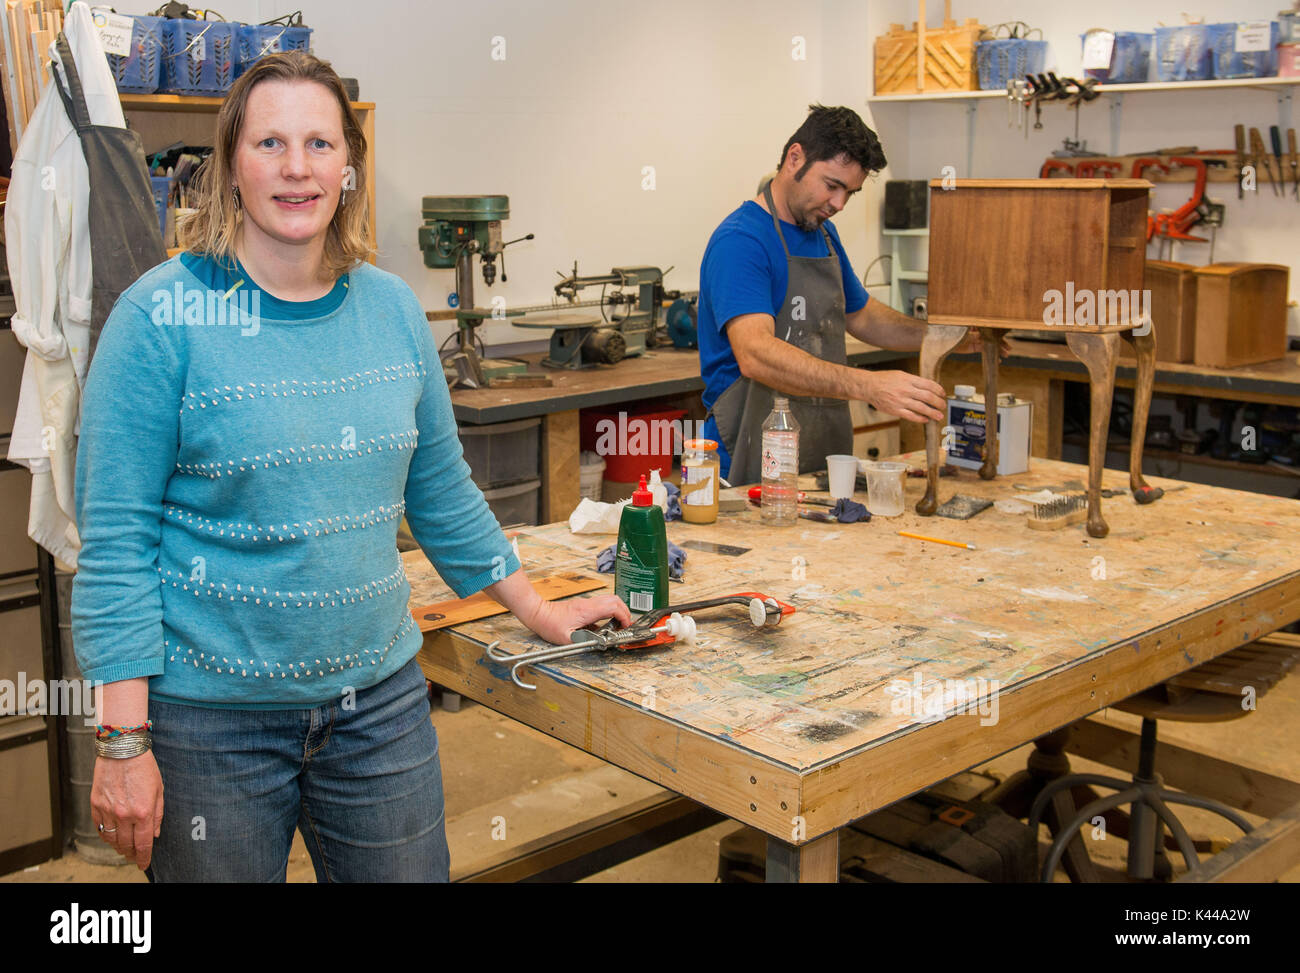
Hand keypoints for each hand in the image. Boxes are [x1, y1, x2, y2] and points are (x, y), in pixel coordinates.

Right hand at [91, 750, 164, 869]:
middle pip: (126, 845)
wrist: (122, 750)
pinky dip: (106, 836)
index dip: (144, 857)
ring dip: (118, 847)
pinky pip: (99, 829)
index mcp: (143, 812)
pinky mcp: (95, 806)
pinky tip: (112, 836)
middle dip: (132, 854)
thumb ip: (157, 815)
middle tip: (135, 857)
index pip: (143, 844)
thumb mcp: (159, 790)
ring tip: (125, 848)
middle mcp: (124, 815)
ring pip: (111, 840)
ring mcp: (108, 811)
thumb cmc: (144, 767)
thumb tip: (155, 834)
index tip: (144, 864)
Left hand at [524, 594, 631, 643]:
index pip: (613, 608)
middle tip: (625, 625)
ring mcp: (586, 603)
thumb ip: (583, 642)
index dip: (624, 617)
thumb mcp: (566, 638)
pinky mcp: (583, 605)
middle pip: (615, 600)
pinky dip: (609, 611)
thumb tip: (598, 643)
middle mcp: (588, 604)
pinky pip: (601, 604)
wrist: (538, 613)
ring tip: (618, 624)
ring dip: (618, 610)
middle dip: (625, 612)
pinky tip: (604, 625)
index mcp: (587, 611)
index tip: (625, 627)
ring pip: (609, 600)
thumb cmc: (549, 624)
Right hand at [862, 370, 946, 422]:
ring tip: (939, 415)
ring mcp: (900, 401)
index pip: (929, 385)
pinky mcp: (895, 410)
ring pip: (921, 408)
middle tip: (943, 406)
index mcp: (908, 379)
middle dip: (938, 402)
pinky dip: (920, 418)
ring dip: (932, 412)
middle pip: (928, 397)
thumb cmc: (884, 379)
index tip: (942, 394)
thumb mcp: (901, 374)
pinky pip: (910, 416)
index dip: (939, 390)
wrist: (869, 386)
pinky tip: (925, 419)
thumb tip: (927, 387)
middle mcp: (905, 389)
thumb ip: (913, 381)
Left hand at [955, 331, 1012, 358]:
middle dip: (1001, 344)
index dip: (999, 336)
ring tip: (1005, 355)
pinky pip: (985, 351)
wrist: (946, 341)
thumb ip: (976, 336)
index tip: (1005, 339)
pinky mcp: (975, 347)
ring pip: (990, 345)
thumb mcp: (967, 335)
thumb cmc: (956, 334)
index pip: (992, 331)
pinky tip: (997, 360)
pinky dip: (991, 355)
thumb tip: (985, 338)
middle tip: (1008, 350)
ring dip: (998, 350)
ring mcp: (978, 340)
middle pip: (993, 338)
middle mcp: (980, 332)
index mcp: (979, 326)